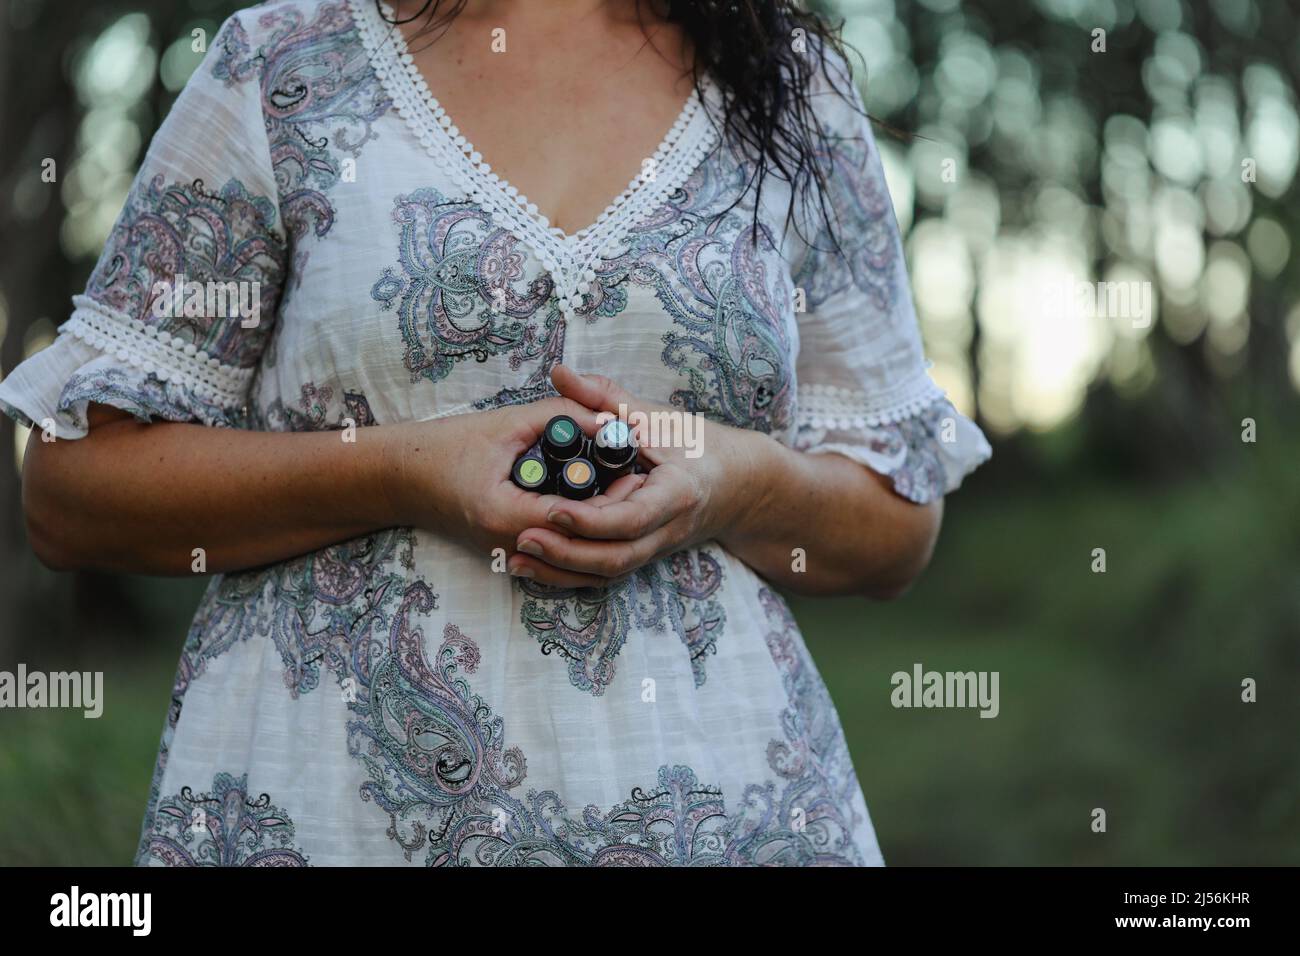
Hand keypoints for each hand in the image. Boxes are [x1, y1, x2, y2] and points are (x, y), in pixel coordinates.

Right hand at [385, 396, 644, 578]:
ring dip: (600, 526)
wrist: (403, 476)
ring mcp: (509, 554)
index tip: (635, 470)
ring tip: (625, 492)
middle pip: (580, 540)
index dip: (613, 494)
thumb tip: (608, 419)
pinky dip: (580, 533)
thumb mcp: (507, 422)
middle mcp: (510, 543)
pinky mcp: (510, 553)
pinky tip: (598, 506)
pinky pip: (557, 552)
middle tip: (638, 479)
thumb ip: (561, 416)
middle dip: (613, 511)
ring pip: (572, 554)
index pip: (577, 516)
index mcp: (506, 513)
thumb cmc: (448, 446)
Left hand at [507, 365, 774, 585]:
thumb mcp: (657, 416)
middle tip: (521, 538)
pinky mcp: (643, 555)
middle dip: (567, 553)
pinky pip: (606, 573)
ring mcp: (655, 549)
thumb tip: (559, 372)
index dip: (591, 519)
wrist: (737, 483)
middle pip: (616, 558)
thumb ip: (605, 396)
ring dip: (562, 570)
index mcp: (677, 494)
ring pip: (608, 573)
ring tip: (517, 557)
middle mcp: (667, 530)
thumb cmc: (698, 444)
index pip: (633, 518)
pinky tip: (537, 564)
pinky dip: (570, 573)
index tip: (552, 509)